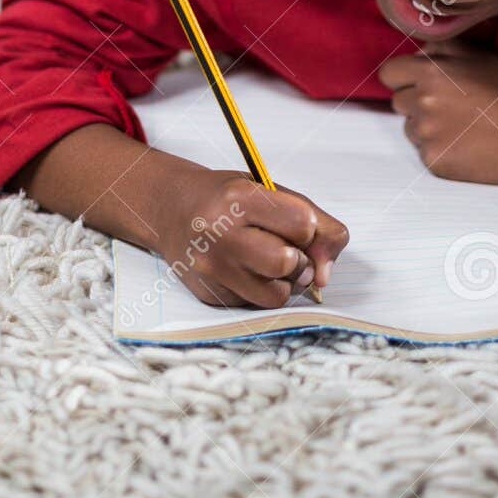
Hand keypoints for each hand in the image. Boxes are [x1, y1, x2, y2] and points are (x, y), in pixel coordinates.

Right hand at [161, 164, 349, 309]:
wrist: (172, 210)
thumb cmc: (230, 199)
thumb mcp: (272, 192)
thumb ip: (316, 224)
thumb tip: (324, 276)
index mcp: (240, 197)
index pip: (303, 223)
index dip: (309, 227)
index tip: (296, 224)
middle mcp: (220, 234)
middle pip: (288, 262)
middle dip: (299, 259)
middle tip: (286, 248)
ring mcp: (212, 268)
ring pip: (277, 294)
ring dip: (284, 281)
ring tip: (267, 261)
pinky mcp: (209, 294)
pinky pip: (257, 305)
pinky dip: (262, 290)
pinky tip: (245, 269)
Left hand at [378, 43, 497, 184]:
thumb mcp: (478, 55)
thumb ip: (440, 48)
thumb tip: (416, 53)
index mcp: (430, 72)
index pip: (389, 73)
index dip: (403, 77)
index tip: (418, 82)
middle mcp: (423, 102)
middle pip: (398, 101)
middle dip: (417, 101)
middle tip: (451, 104)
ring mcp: (427, 134)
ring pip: (410, 127)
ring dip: (427, 126)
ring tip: (462, 125)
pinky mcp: (434, 161)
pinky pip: (424, 151)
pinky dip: (440, 148)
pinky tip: (465, 144)